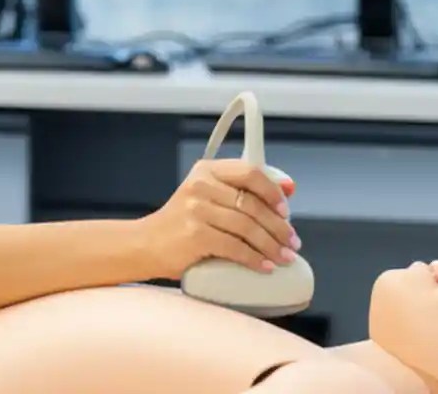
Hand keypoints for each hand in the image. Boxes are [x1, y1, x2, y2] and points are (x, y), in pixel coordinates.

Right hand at [139, 159, 300, 279]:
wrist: (145, 244)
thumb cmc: (181, 223)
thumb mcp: (207, 196)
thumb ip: (240, 191)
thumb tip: (287, 189)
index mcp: (207, 170)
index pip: (250, 172)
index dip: (273, 191)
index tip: (286, 209)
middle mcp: (201, 185)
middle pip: (253, 204)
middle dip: (279, 226)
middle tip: (292, 242)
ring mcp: (196, 210)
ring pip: (247, 227)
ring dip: (272, 246)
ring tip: (284, 257)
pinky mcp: (195, 235)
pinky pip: (235, 247)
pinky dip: (254, 259)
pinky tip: (264, 266)